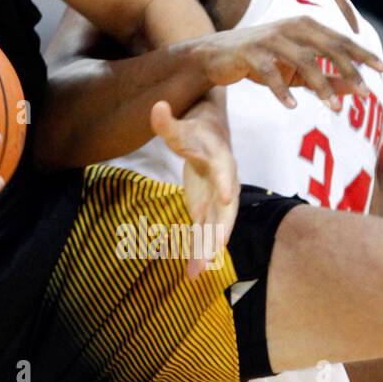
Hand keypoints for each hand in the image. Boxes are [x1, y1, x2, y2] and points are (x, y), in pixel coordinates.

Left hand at [150, 100, 236, 277]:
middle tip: (216, 247)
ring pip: (216, 227)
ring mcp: (217, 201)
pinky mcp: (208, 211)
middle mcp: (224, 184)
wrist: (210, 137)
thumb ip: (166, 122)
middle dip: (222, 228)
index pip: (224, 171)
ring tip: (197, 272)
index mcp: (220, 159)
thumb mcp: (180, 126)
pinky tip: (192, 273)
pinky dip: (199, 252)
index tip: (226, 198)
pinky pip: (205, 234)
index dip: (224, 184)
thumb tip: (156, 107)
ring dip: (207, 249)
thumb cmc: (195, 129)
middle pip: (226, 208)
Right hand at [195, 16, 382, 111]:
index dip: (363, 54)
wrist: (214, 56)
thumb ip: (327, 77)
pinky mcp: (249, 53)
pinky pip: (270, 72)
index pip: (340, 40)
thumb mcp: (297, 70)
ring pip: (303, 61)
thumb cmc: (261, 61)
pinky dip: (283, 90)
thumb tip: (359, 90)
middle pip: (326, 48)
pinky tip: (292, 105)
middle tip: (364, 94)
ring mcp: (268, 39)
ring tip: (334, 107)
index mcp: (304, 25)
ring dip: (321, 85)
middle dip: (348, 71)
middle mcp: (289, 27)